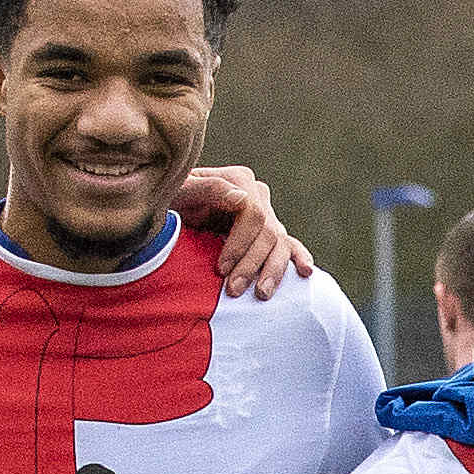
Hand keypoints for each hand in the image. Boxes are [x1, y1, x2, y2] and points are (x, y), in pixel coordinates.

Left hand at [177, 166, 313, 298]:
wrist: (168, 211)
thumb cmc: (167, 201)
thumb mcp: (178, 192)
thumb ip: (206, 188)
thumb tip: (241, 199)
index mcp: (238, 180)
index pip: (253, 214)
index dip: (239, 244)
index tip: (220, 268)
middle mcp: (257, 194)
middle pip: (268, 232)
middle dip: (252, 264)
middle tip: (233, 291)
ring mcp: (266, 213)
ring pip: (281, 243)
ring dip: (273, 270)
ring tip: (261, 294)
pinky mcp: (268, 232)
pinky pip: (289, 245)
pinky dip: (298, 257)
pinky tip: (305, 272)